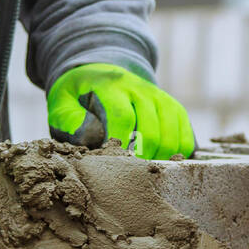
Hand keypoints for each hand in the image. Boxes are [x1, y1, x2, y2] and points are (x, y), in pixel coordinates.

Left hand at [47, 63, 194, 159]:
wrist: (100, 72)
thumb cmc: (78, 97)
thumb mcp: (62, 103)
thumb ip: (70, 120)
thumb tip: (93, 139)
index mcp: (111, 87)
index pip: (122, 117)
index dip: (119, 144)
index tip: (112, 164)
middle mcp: (141, 89)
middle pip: (151, 131)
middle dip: (140, 159)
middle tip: (126, 176)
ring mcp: (161, 99)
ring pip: (172, 137)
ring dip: (159, 160)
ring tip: (142, 172)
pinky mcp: (174, 109)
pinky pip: (186, 138)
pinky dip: (176, 156)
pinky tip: (158, 163)